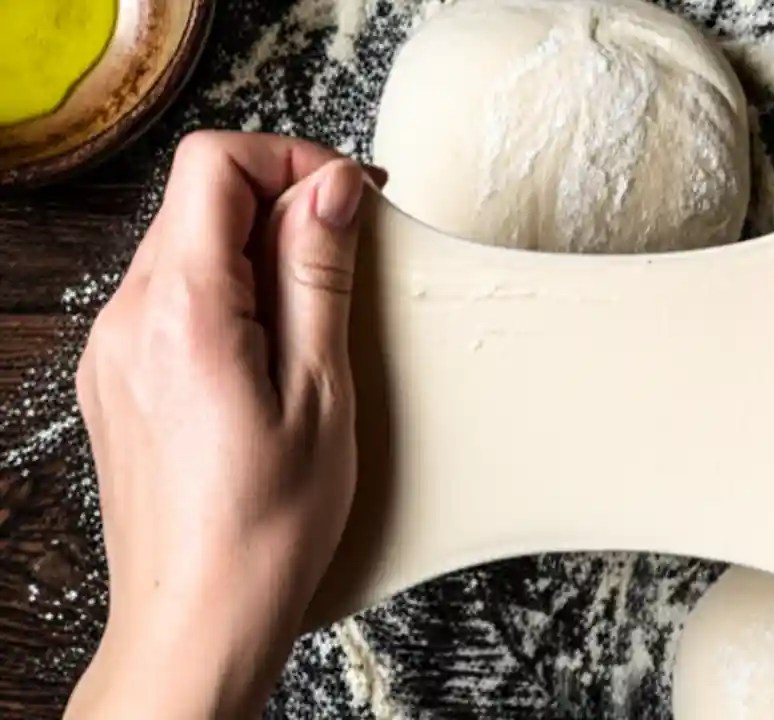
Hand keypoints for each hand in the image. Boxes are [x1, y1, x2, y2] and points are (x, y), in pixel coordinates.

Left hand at [66, 132, 374, 717]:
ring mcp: (112, 349)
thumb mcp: (320, 390)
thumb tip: (332, 186)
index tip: (348, 198)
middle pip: (198, 199)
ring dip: (256, 254)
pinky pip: (169, 299)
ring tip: (315, 320)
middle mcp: (125, 316)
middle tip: (348, 259)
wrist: (197, 618)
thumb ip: (319, 274)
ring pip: (185, 247)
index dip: (290, 160)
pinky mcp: (116, 378)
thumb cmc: (265, 526)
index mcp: (180, 308)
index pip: (215, 164)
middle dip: (280, 205)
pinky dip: (227, 297)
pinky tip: (271, 355)